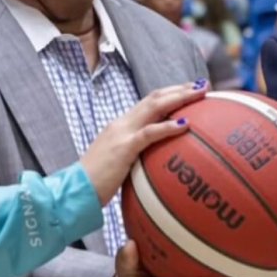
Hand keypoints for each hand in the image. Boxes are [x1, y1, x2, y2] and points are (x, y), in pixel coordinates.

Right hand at [80, 80, 207, 203]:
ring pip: (154, 106)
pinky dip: (169, 126)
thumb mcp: (118, 165)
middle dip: (179, 89)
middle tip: (202, 85)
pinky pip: (149, 133)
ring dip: (179, 97)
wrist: (73, 191)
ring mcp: (121, 133)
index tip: (190, 89)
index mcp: (120, 126)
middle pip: (154, 97)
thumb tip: (155, 164)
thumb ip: (135, 157)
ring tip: (200, 93)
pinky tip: (186, 123)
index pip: (148, 102)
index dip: (169, 94)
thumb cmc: (95, 184)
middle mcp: (121, 124)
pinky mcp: (123, 148)